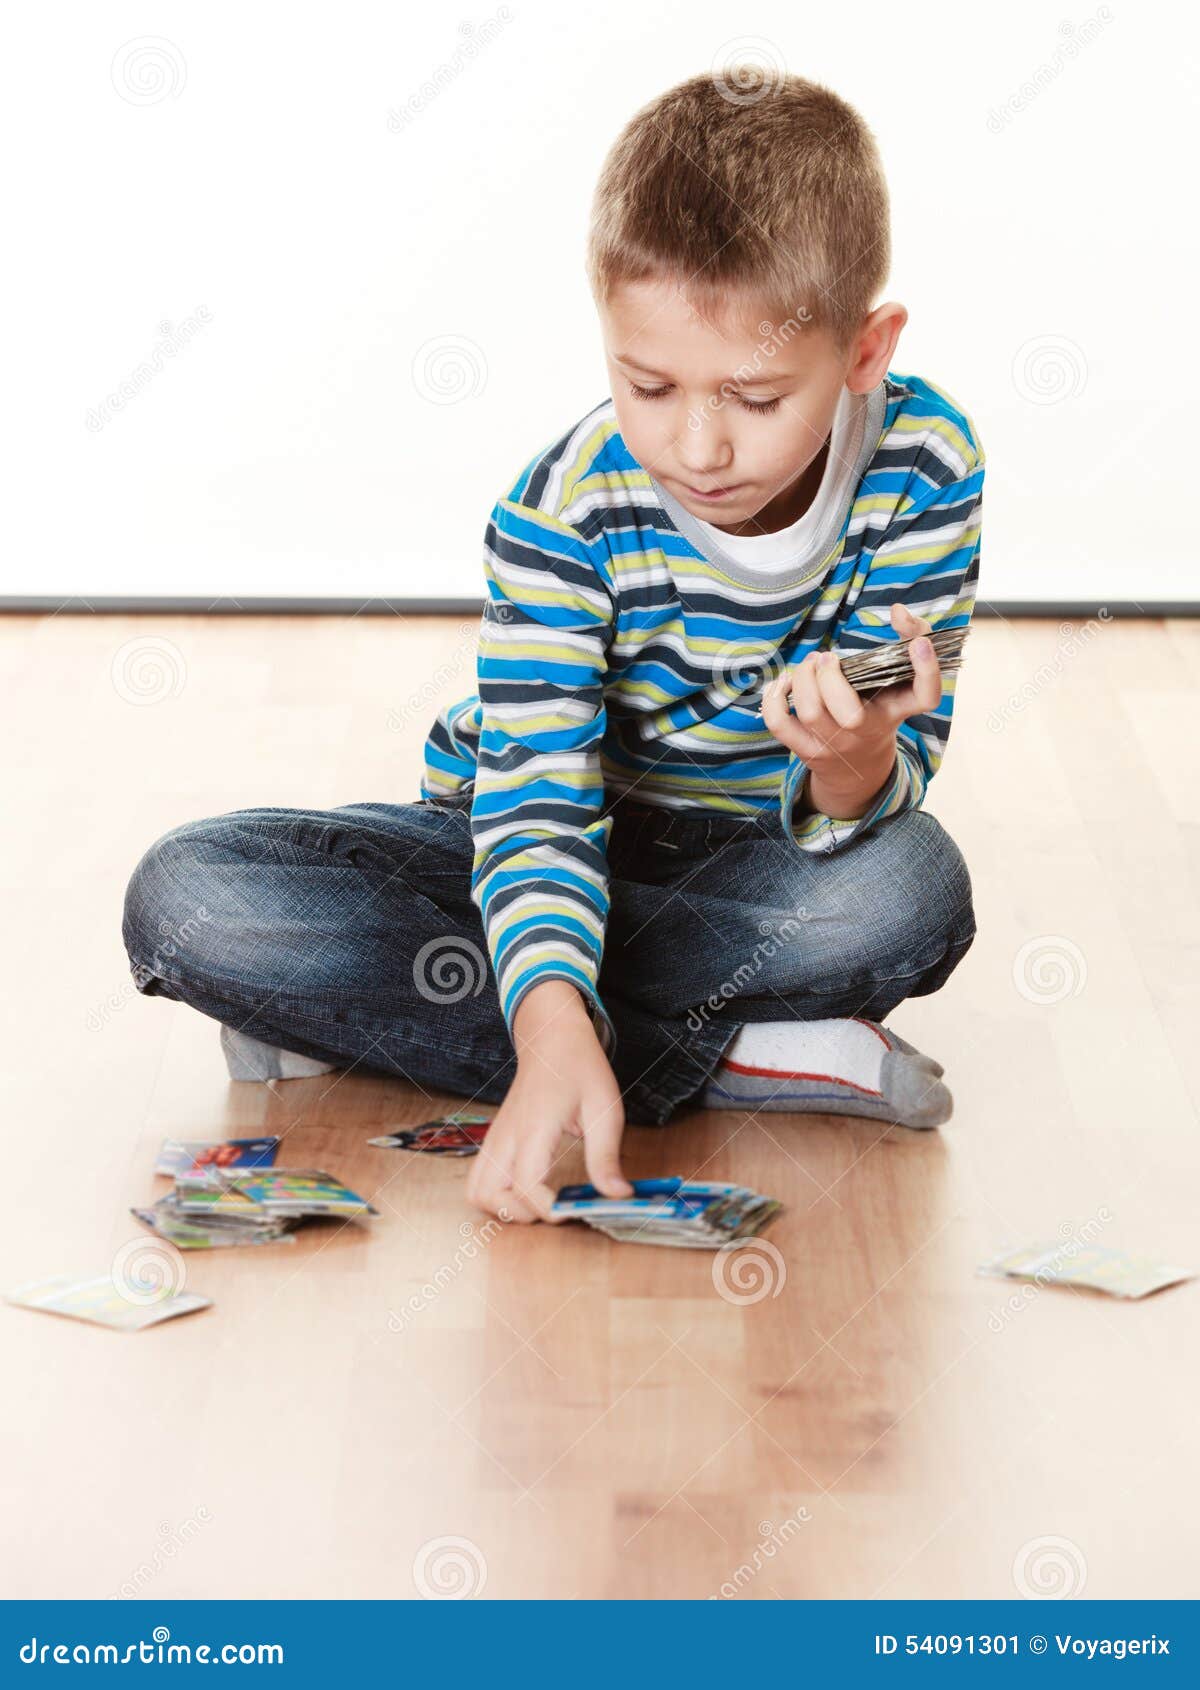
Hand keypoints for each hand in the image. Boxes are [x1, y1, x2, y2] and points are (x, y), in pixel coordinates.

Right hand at [464, 980, 631, 1224]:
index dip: (544, 1206)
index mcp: (536, 1125)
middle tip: (552, 1208)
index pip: (525, 1181)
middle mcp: (507, 1135)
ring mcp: (496, 1137)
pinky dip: (494, 1196)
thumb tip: (618, 1196)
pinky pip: (479, 1178)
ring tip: (536, 1204)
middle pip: (488, 1194)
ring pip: (475, 1191)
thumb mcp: (605, 1109)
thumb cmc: (580, 1067)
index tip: (568, 1209)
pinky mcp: (494, 1139)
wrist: (551, 1036)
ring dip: (502, 1208)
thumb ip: (606, 1156)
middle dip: (520, 1214)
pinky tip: (523, 1192)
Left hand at [762, 602, 940, 796]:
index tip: (918, 644)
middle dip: (830, 679)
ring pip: (811, 714)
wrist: (860, 766)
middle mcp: (869, 731)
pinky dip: (774, 697)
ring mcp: (836, 745)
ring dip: (803, 679)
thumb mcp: (900, 678)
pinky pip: (780, 724)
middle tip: (828, 658)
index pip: (926, 697)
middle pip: (849, 716)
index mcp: (899, 710)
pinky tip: (785, 682)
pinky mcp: (807, 750)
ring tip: (809, 665)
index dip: (926, 671)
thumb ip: (911, 635)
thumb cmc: (880, 705)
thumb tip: (898, 610)